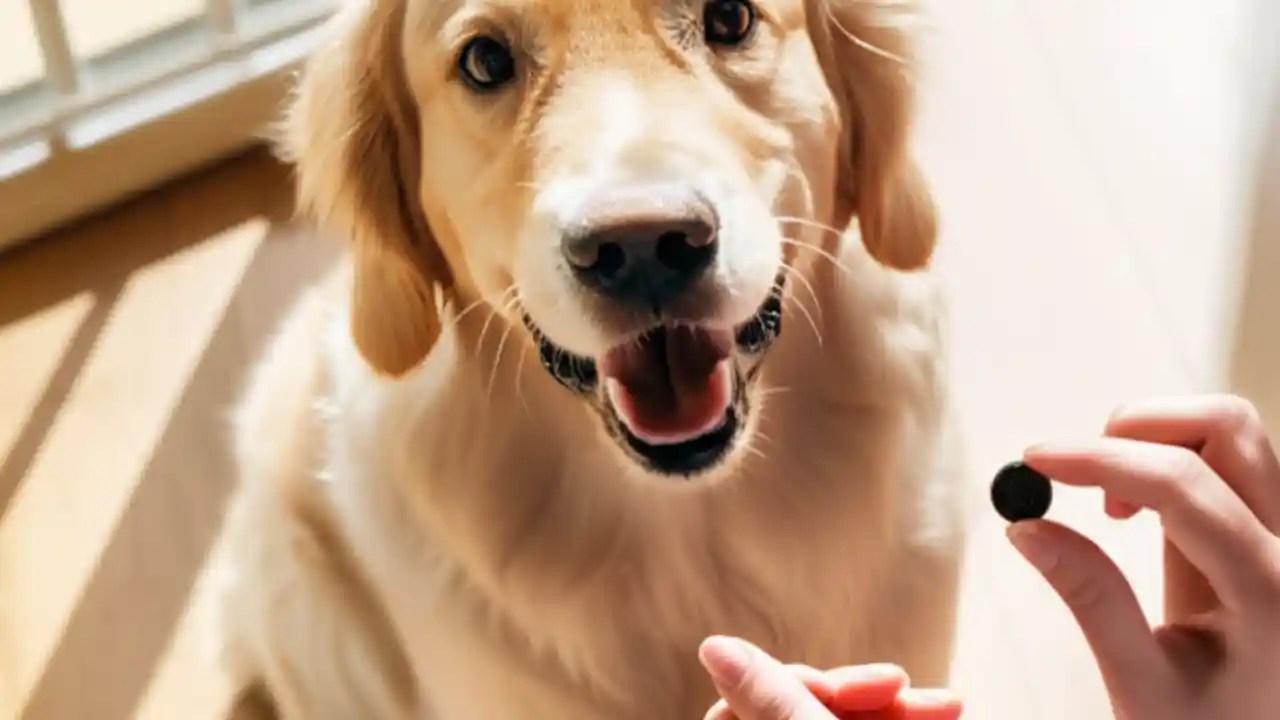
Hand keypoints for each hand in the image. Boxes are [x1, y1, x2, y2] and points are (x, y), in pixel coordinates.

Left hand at [698, 636, 961, 718]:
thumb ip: (766, 697)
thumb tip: (712, 645)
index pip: (736, 708)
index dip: (784, 686)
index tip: (830, 684)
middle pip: (798, 709)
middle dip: (855, 692)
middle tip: (901, 683)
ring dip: (897, 706)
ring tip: (949, 704)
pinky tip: (945, 710)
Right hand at [1011, 394, 1279, 719]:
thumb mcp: (1143, 683)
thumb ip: (1091, 598)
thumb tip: (1026, 526)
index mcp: (1272, 592)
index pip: (1183, 485)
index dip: (1101, 459)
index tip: (1035, 461)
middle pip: (1225, 426)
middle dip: (1137, 428)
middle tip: (1083, 482)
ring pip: (1229, 430)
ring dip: (1153, 438)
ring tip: (1113, 506)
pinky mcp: (1272, 527)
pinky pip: (1226, 458)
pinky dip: (1168, 456)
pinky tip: (1140, 509)